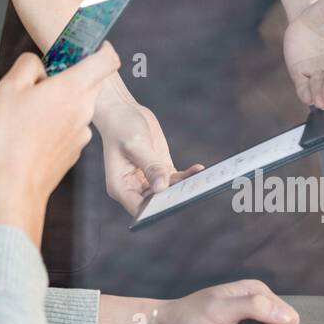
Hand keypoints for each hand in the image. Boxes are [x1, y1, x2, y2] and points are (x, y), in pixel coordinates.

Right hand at [0, 43, 120, 221]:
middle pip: (89, 83)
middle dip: (69, 77)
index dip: (103, 48)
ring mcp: (82, 132)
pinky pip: (71, 126)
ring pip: (78, 105)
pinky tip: (33, 134)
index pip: (106, 60)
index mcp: (72, 88)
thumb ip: (27, 65)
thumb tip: (37, 64)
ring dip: (61, 103)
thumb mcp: (8, 88)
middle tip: (40, 83)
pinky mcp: (76, 150)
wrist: (15, 185)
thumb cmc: (10, 136)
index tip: (93, 45)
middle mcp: (84, 109)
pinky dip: (58, 124)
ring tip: (29, 114)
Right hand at [96, 98, 202, 219]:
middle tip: (194, 193)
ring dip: (185, 188)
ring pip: (169, 192)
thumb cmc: (122, 127)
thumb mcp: (136, 145)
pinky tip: (198, 169)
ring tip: (202, 181)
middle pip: (157, 203)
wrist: (124, 112)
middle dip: (175, 199)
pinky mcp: (160, 170)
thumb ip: (150, 166)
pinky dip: (187, 176)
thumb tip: (162, 187)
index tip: (172, 204)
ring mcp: (148, 180)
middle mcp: (134, 188)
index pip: (139, 209)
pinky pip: (176, 179)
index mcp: (121, 187)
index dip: (155, 211)